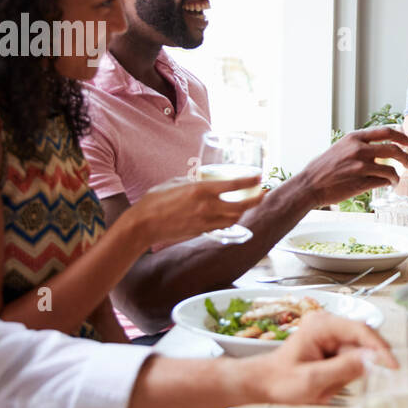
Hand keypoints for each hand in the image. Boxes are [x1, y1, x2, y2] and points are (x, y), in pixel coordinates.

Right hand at [126, 174, 261, 246]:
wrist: (144, 225)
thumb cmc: (155, 200)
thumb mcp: (175, 182)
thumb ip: (193, 182)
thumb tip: (202, 180)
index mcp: (201, 190)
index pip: (234, 185)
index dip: (250, 180)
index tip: (260, 176)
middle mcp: (207, 207)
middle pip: (242, 206)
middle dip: (256, 200)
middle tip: (263, 193)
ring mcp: (206, 221)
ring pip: (235, 218)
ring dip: (245, 211)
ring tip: (249, 203)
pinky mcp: (202, 231)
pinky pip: (223, 225)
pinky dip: (231, 219)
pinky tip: (232, 214)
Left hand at [251, 312, 392, 403]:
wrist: (265, 382)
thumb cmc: (281, 380)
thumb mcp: (313, 380)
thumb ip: (343, 368)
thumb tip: (372, 359)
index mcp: (321, 325)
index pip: (361, 331)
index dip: (380, 348)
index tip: (392, 366)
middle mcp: (328, 324)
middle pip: (362, 342)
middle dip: (356, 366)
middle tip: (339, 383)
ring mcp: (330, 333)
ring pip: (357, 353)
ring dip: (347, 373)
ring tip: (325, 383)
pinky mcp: (332, 344)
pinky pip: (351, 358)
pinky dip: (343, 373)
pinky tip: (326, 380)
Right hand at [289, 126, 407, 208]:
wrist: (310, 185)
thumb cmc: (323, 167)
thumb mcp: (340, 147)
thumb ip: (357, 145)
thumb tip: (375, 145)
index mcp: (354, 138)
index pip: (385, 132)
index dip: (401, 136)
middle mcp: (359, 149)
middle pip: (393, 149)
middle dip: (406, 157)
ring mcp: (361, 166)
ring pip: (391, 169)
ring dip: (397, 175)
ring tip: (396, 179)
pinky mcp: (361, 182)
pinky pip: (383, 181)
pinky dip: (389, 183)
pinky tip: (387, 185)